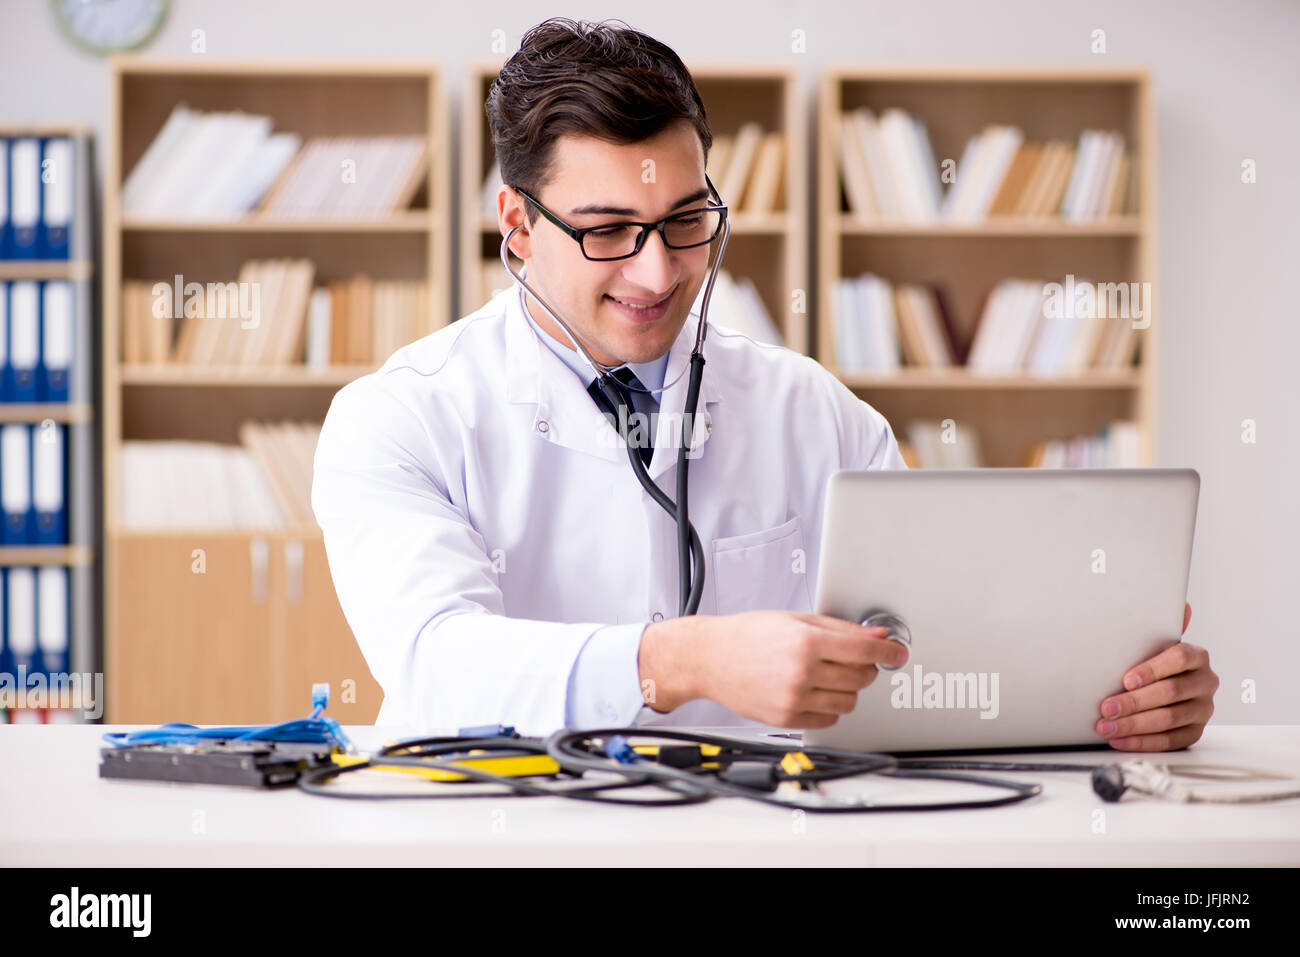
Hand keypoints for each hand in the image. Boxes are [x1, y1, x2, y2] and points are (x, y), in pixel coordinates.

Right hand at [639, 610, 907, 728]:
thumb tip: (874, 634)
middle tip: (855, 659)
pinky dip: (830, 706)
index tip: (897, 652)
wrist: (710, 658)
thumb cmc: (747, 635)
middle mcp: (801, 672)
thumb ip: (838, 628)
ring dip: (848, 688)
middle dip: (866, 667)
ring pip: (849, 701)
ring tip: (828, 674)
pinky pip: (829, 718)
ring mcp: (794, 698)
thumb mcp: (795, 619)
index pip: (863, 649)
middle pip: (861, 677)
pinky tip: (815, 690)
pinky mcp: (787, 718)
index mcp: (805, 642)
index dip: (887, 650)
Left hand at [1095, 602, 1217, 750]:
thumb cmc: (1156, 661)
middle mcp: (1205, 682)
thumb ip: (1161, 627)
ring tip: (1106, 726)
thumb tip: (1181, 605)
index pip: (1177, 660)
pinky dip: (1142, 742)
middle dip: (1134, 702)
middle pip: (1170, 693)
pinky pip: (1170, 741)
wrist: (1170, 684)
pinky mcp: (1196, 731)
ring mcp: (1203, 709)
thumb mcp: (1155, 642)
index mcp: (1196, 656)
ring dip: (1134, 725)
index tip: (1125, 680)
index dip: (1151, 670)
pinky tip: (1119, 740)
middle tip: (1106, 708)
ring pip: (1169, 719)